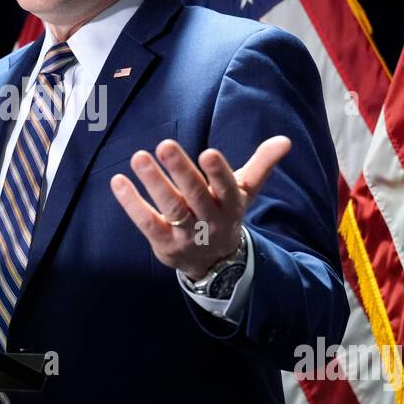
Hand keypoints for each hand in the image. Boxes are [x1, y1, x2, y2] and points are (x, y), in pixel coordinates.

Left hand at [109, 136, 290, 279]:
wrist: (216, 262)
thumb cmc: (226, 213)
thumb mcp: (245, 191)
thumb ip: (262, 164)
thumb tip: (285, 141)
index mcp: (230, 204)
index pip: (226, 187)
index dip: (217, 172)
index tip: (208, 153)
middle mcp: (210, 220)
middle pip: (195, 195)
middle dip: (181, 171)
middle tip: (164, 145)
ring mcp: (186, 234)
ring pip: (171, 207)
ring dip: (154, 182)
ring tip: (138, 157)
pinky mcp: (164, 243)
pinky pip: (147, 222)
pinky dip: (131, 203)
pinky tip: (118, 181)